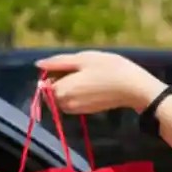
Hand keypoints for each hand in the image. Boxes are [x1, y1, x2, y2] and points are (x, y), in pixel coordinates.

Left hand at [36, 51, 167, 114]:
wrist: (134, 88)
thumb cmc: (109, 68)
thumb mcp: (82, 59)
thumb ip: (58, 62)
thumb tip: (38, 64)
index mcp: (62, 90)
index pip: (45, 82)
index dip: (54, 71)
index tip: (70, 65)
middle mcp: (66, 104)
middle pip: (53, 91)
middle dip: (61, 80)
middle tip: (82, 69)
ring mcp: (77, 110)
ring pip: (64, 97)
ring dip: (70, 87)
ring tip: (89, 76)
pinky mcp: (87, 112)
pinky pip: (74, 102)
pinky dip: (79, 93)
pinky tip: (94, 84)